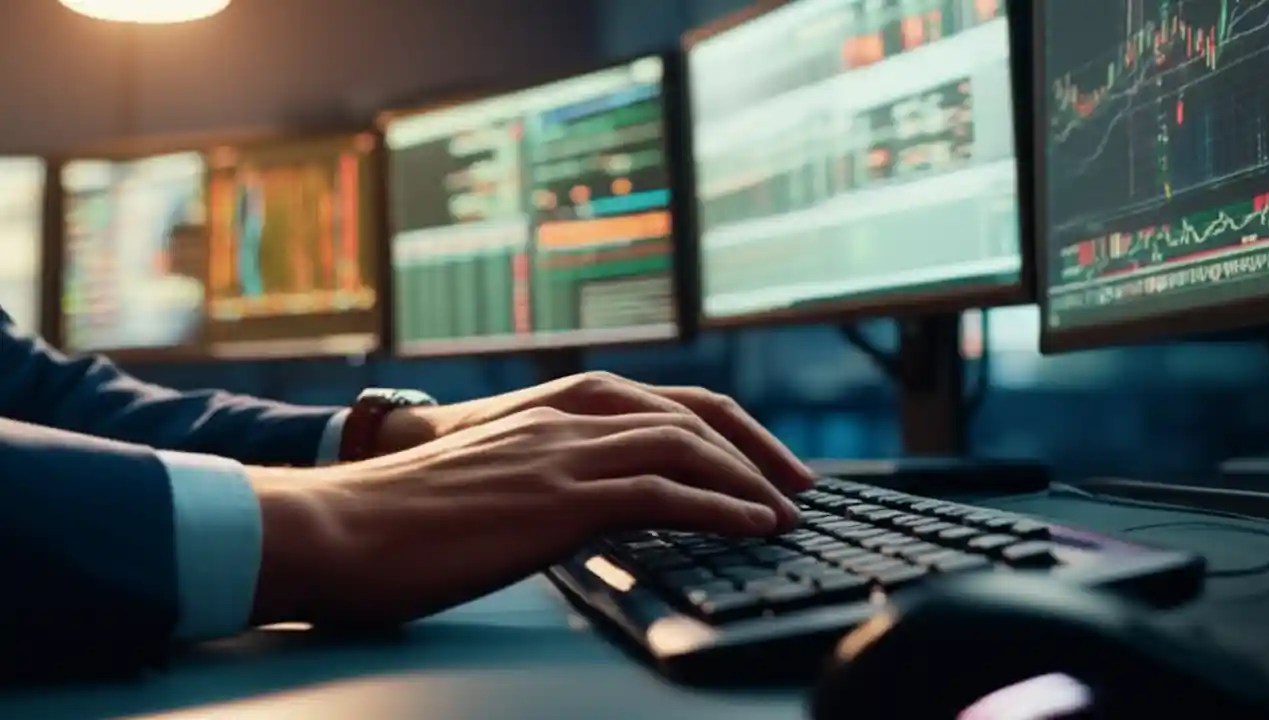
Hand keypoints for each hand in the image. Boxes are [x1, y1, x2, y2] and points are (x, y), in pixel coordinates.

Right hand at [252, 406, 799, 628]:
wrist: (340, 525)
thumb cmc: (400, 517)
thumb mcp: (486, 483)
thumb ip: (539, 479)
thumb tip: (581, 508)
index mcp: (548, 414)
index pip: (658, 403)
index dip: (719, 428)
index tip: (756, 461)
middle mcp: (564, 420)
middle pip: (688, 412)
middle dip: (753, 446)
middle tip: (796, 481)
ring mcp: (563, 454)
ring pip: (685, 444)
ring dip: (748, 476)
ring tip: (787, 509)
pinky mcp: (559, 497)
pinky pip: (663, 491)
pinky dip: (720, 504)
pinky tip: (753, 524)